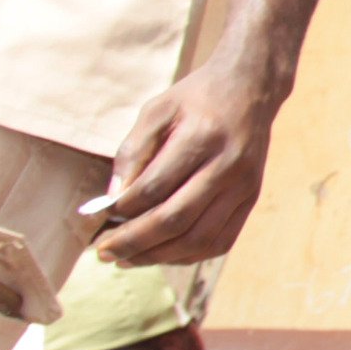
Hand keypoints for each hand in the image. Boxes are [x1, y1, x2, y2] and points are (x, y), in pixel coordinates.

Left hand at [94, 58, 276, 264]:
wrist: (251, 90)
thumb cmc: (196, 99)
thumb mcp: (157, 110)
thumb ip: (133, 151)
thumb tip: (112, 199)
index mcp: (202, 137)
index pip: (154, 187)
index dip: (122, 209)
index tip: (99, 218)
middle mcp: (228, 166)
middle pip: (175, 219)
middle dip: (134, 242)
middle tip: (104, 252)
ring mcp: (244, 187)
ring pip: (198, 238)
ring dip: (158, 256)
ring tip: (126, 259)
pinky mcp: (251, 200)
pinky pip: (219, 242)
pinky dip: (187, 255)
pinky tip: (161, 254)